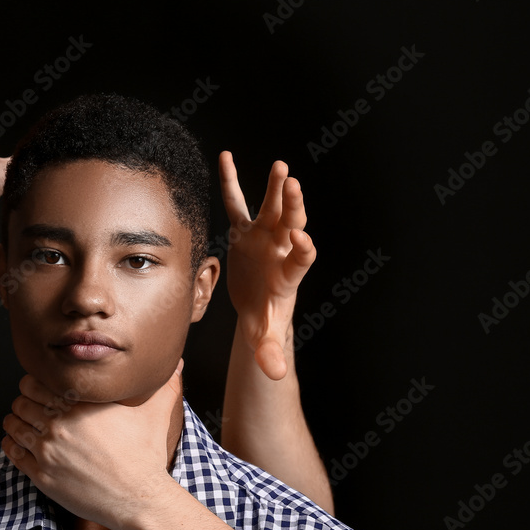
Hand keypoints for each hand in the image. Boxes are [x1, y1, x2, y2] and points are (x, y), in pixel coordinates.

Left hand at [1, 362, 183, 529]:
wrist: (140, 498)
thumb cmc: (145, 456)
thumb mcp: (156, 412)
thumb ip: (164, 383)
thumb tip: (178, 363)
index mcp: (81, 403)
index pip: (36, 381)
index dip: (35, 383)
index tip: (41, 390)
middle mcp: (60, 423)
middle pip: (21, 401)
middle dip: (25, 402)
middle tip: (32, 407)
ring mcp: (48, 450)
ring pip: (14, 425)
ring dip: (16, 422)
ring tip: (24, 423)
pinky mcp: (42, 475)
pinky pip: (13, 452)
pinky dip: (12, 444)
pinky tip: (20, 443)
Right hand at [220, 153, 315, 379]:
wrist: (258, 304)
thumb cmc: (265, 320)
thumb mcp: (265, 338)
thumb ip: (269, 353)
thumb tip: (273, 373)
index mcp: (288, 274)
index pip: (301, 259)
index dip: (303, 249)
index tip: (302, 239)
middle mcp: (280, 249)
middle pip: (291, 224)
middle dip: (294, 207)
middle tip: (295, 187)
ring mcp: (263, 236)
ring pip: (271, 208)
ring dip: (275, 188)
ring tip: (280, 166)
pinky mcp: (244, 230)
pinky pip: (235, 202)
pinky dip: (230, 180)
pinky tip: (225, 156)